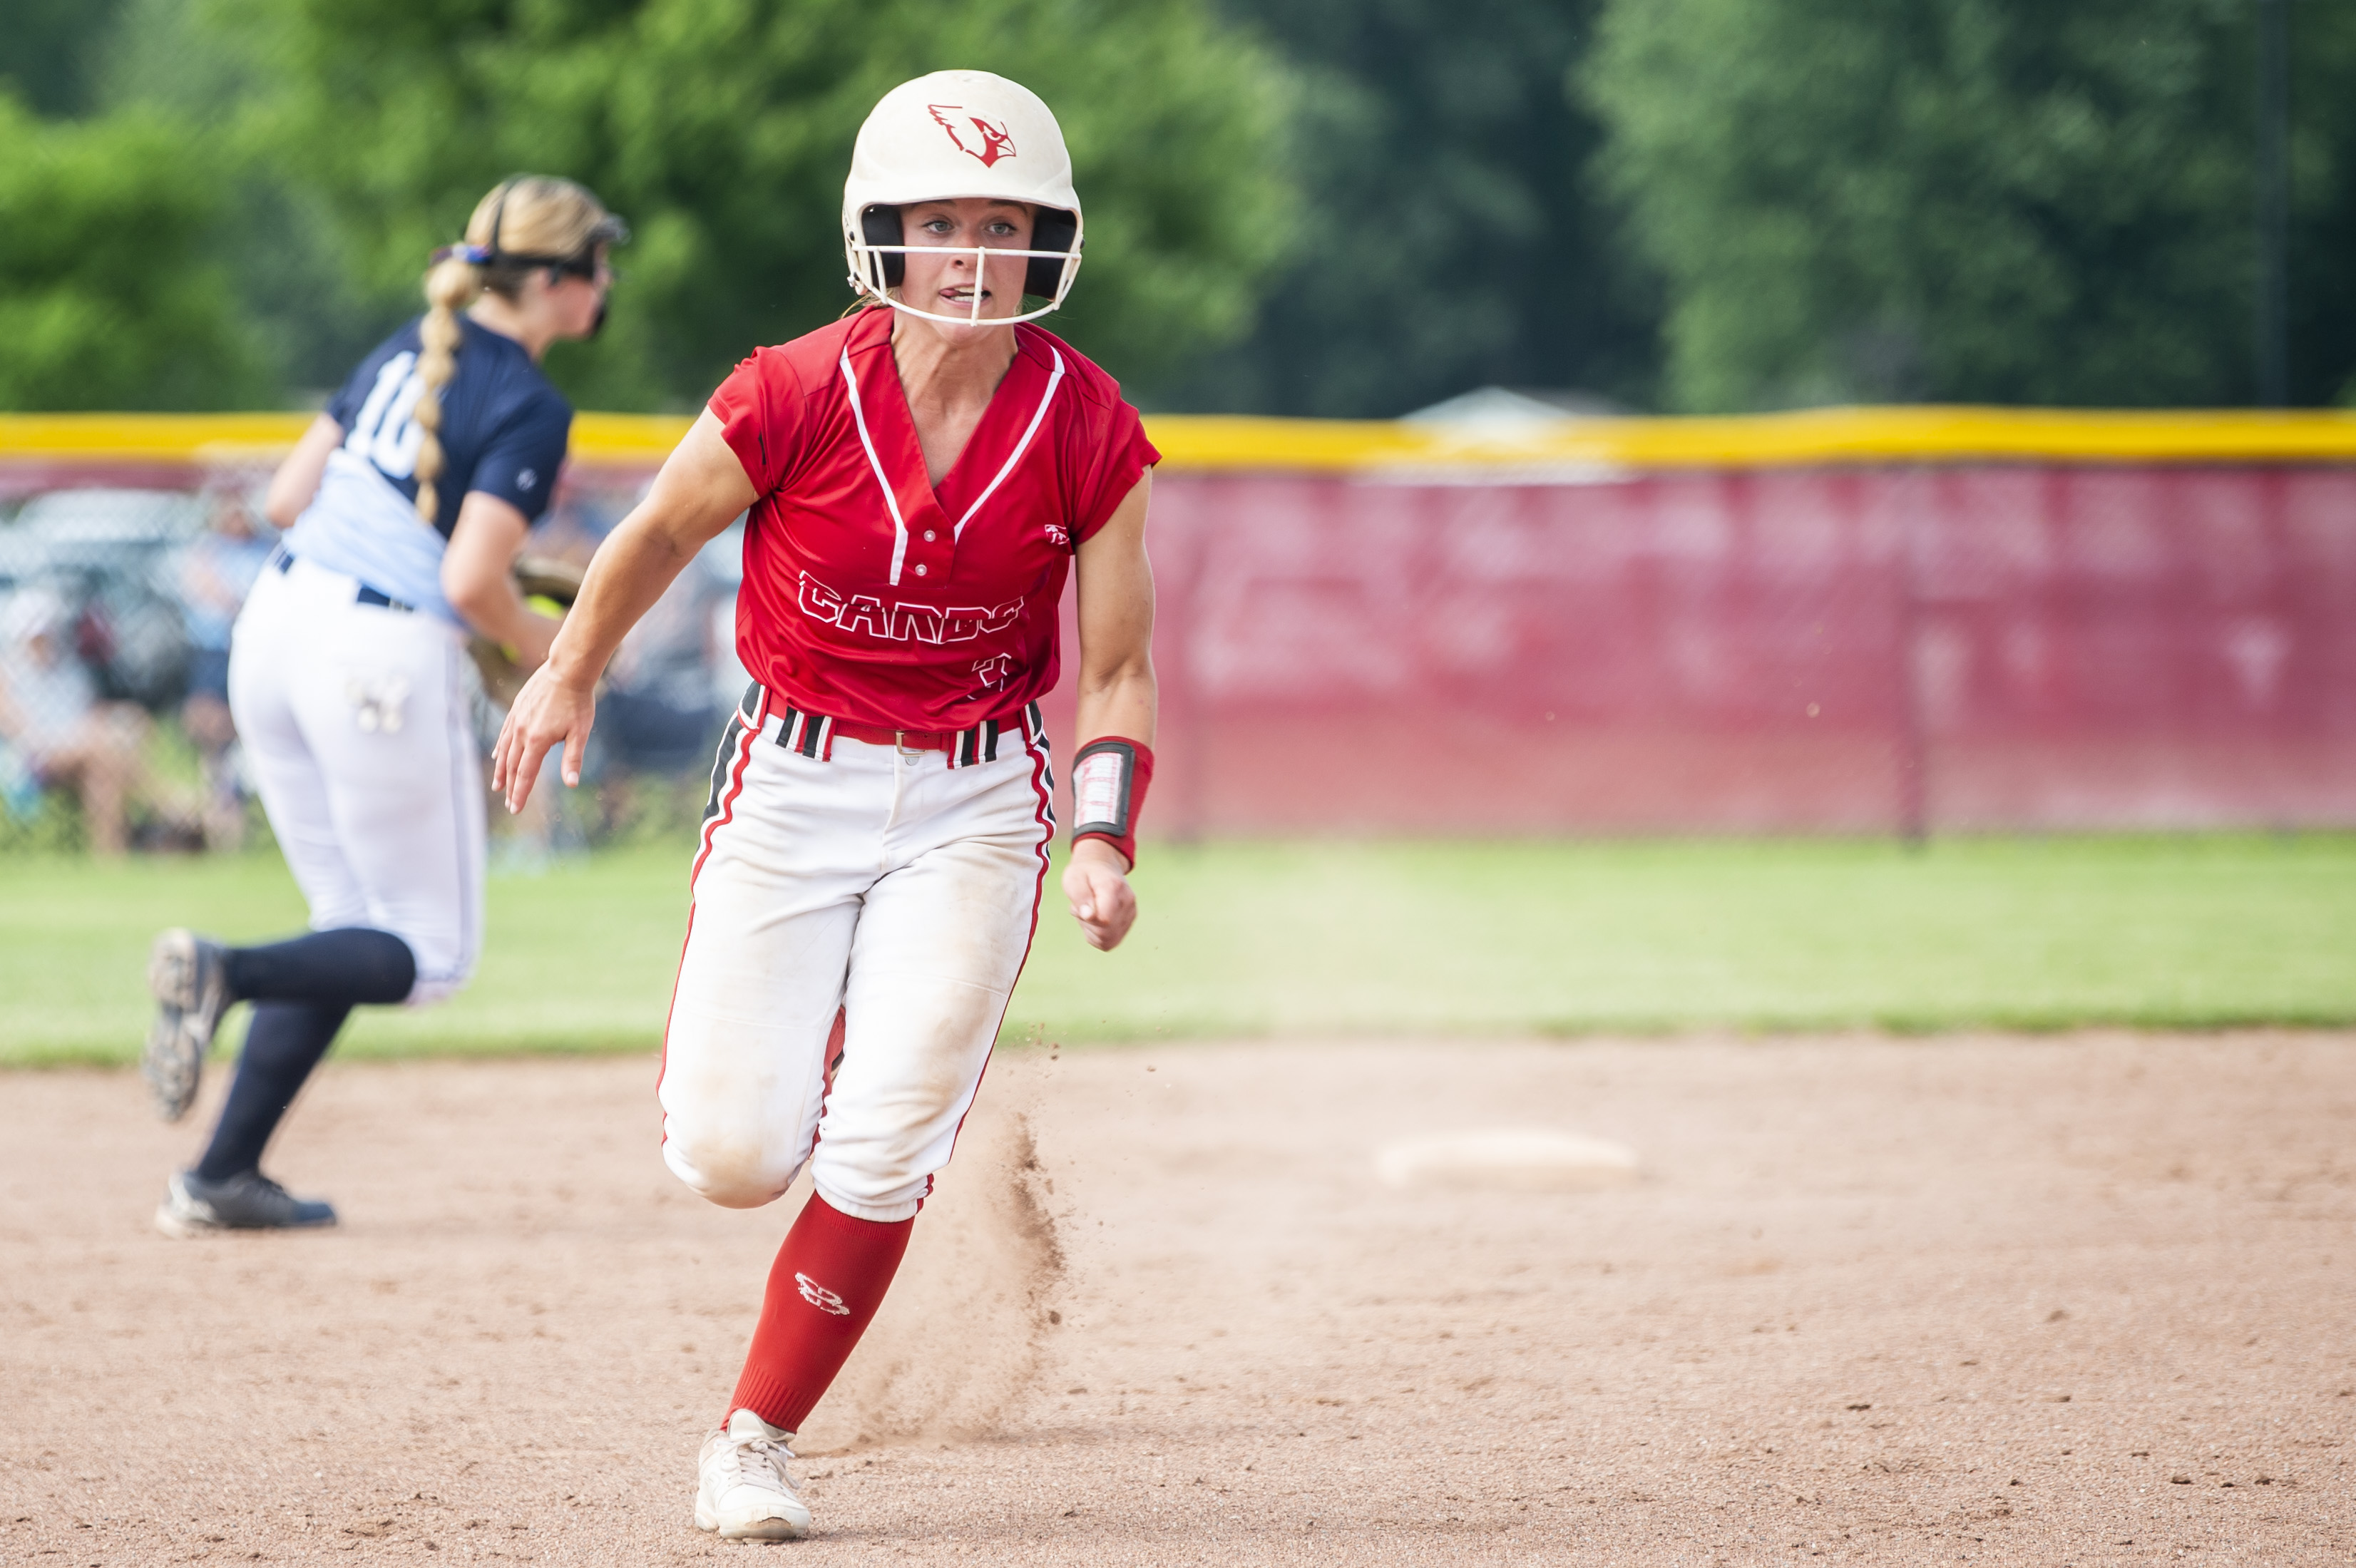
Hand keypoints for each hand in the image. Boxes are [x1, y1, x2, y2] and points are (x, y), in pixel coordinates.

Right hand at [490, 662, 595, 812]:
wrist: (568, 670)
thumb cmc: (578, 702)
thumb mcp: (580, 733)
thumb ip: (573, 759)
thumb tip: (572, 784)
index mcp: (537, 741)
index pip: (525, 774)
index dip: (520, 793)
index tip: (515, 809)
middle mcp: (522, 732)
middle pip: (513, 765)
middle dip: (511, 786)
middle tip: (509, 803)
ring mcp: (517, 719)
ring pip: (504, 750)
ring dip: (501, 770)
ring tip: (498, 785)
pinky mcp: (516, 709)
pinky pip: (504, 734)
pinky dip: (499, 748)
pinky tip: (496, 755)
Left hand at [1062, 837, 1137, 950]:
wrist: (1101, 865)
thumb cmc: (1084, 873)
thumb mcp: (1073, 879)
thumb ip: (1080, 896)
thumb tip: (1088, 916)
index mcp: (1114, 888)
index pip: (1104, 920)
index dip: (1087, 920)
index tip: (1078, 907)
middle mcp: (1128, 901)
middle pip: (1105, 933)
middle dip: (1087, 925)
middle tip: (1081, 907)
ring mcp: (1131, 913)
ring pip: (1108, 940)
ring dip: (1091, 931)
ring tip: (1089, 911)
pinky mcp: (1129, 922)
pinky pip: (1110, 942)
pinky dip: (1097, 935)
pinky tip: (1094, 919)